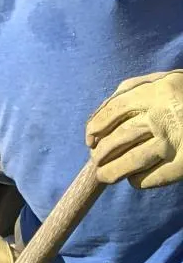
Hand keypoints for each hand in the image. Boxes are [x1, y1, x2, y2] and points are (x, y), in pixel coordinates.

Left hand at [85, 71, 182, 188]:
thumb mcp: (163, 81)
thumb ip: (132, 90)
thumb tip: (98, 116)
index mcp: (158, 91)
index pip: (114, 110)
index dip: (95, 126)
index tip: (89, 139)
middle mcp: (166, 115)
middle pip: (120, 138)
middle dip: (101, 153)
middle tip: (95, 160)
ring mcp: (177, 141)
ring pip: (133, 160)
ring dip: (112, 171)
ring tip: (104, 175)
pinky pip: (154, 177)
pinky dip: (138, 181)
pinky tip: (133, 180)